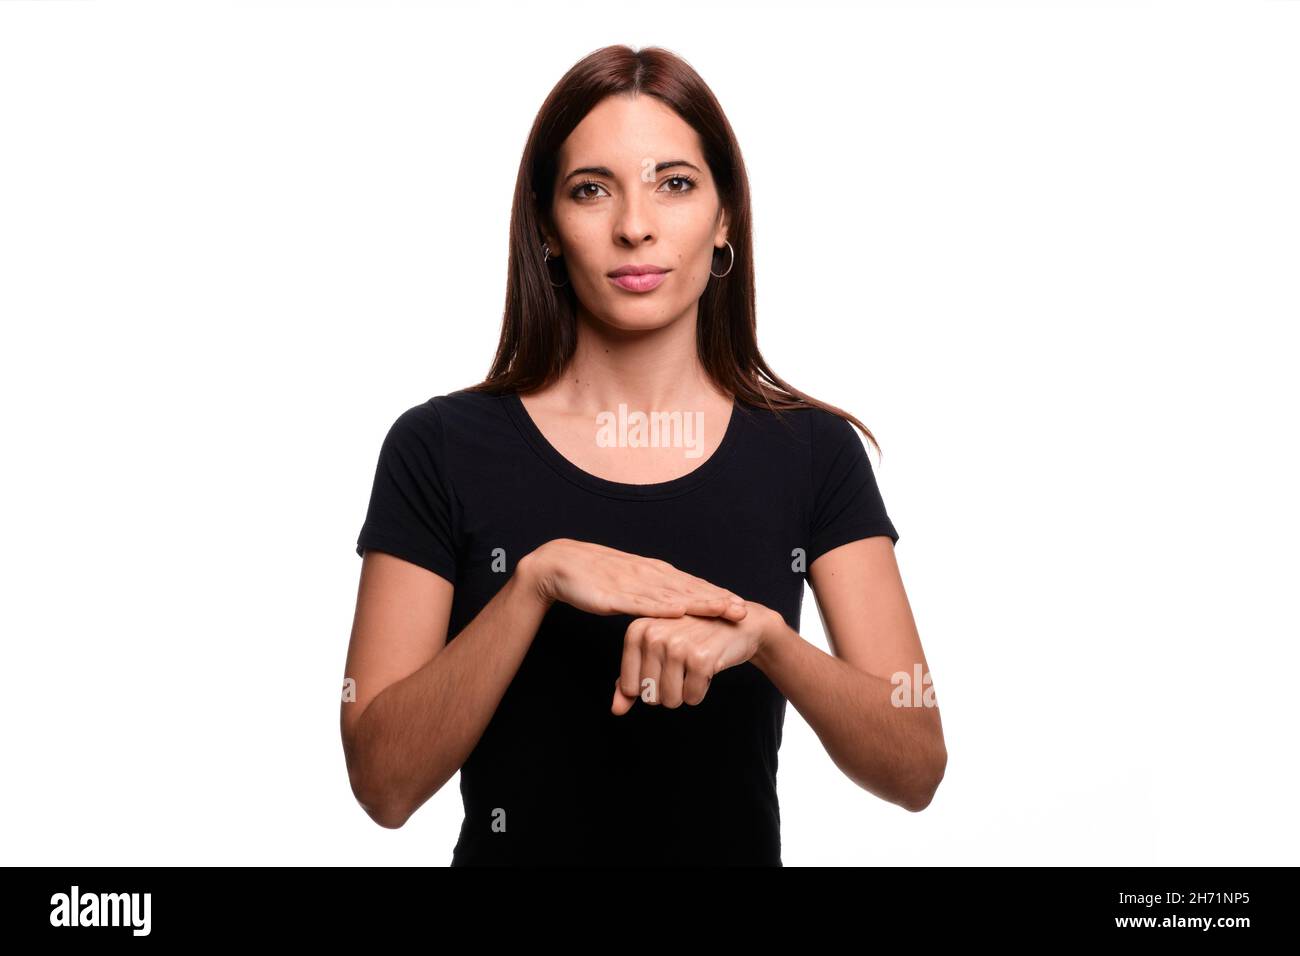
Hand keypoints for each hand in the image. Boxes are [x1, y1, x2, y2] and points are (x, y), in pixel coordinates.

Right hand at [519, 538, 747, 622]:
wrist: (559, 564)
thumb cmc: (594, 577)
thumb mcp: (629, 584)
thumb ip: (651, 593)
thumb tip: (673, 606)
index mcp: (652, 573)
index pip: (691, 585)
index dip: (716, 595)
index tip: (739, 605)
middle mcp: (648, 575)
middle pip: (689, 589)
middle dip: (717, 600)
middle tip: (743, 610)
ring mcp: (632, 584)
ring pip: (672, 596)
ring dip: (700, 603)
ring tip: (724, 610)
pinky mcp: (615, 596)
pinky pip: (642, 603)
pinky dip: (662, 607)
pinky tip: (680, 611)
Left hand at [611, 601, 779, 714]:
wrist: (739, 624)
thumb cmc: (694, 638)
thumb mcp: (657, 653)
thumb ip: (631, 679)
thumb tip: (616, 709)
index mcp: (637, 630)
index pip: (630, 686)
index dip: (650, 687)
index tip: (664, 666)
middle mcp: (653, 634)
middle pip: (650, 697)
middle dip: (669, 690)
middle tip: (683, 666)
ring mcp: (677, 645)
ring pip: (671, 700)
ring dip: (685, 692)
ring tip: (694, 667)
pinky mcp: (700, 658)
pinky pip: (692, 698)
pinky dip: (700, 691)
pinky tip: (708, 667)